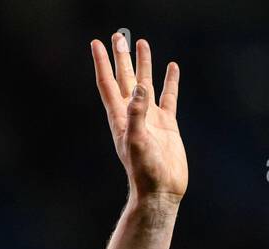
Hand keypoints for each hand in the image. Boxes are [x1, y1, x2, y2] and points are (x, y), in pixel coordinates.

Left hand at [91, 34, 186, 204]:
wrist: (161, 192)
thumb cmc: (145, 172)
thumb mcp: (138, 141)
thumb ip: (138, 113)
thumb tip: (140, 86)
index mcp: (121, 117)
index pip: (108, 84)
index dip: (102, 63)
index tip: (96, 43)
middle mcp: (133, 114)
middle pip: (124, 79)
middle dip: (121, 58)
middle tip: (119, 36)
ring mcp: (150, 118)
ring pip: (146, 83)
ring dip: (143, 64)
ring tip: (142, 43)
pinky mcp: (167, 125)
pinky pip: (168, 97)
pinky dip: (170, 81)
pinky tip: (172, 68)